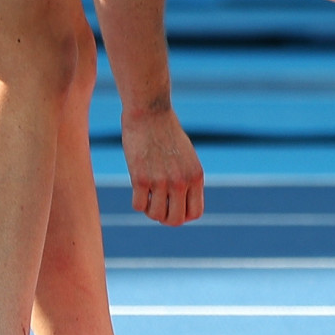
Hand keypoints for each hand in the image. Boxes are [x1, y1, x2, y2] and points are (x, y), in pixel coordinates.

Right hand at [122, 108, 203, 225]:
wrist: (150, 113)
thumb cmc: (167, 133)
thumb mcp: (187, 156)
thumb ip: (187, 179)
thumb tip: (179, 203)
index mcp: (196, 176)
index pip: (195, 213)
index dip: (183, 215)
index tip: (173, 208)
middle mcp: (181, 181)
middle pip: (176, 220)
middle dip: (166, 218)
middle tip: (157, 206)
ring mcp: (161, 181)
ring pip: (156, 215)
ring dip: (150, 210)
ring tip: (148, 196)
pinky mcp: (140, 178)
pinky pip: (138, 206)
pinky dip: (138, 202)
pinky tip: (138, 189)